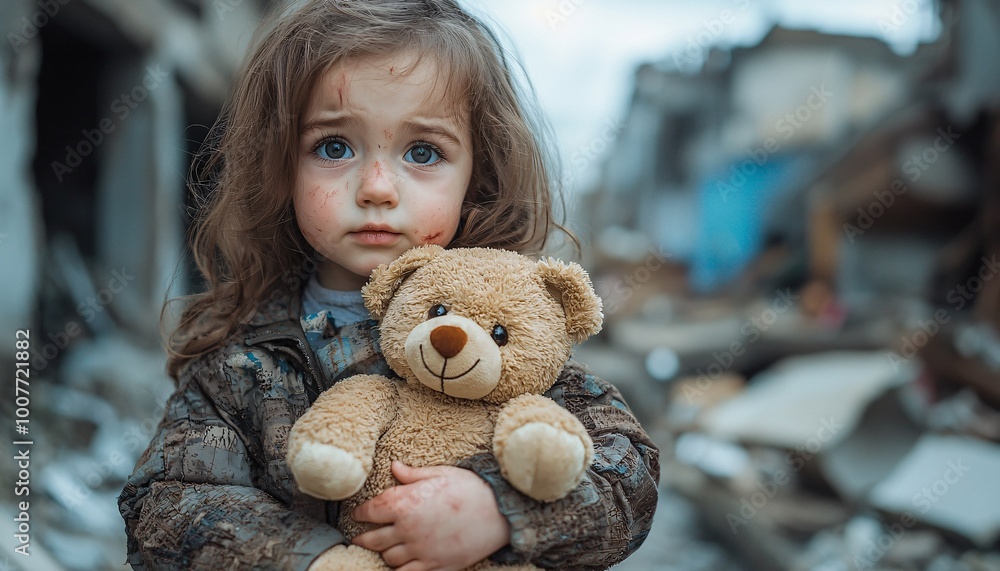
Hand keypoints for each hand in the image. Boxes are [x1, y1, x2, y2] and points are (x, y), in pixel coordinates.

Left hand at [351, 461, 509, 570]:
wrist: (500, 512)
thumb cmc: (471, 488)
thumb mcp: (440, 474)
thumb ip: (413, 475)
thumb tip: (394, 467)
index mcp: (405, 504)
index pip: (370, 511)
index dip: (359, 513)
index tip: (357, 515)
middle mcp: (408, 530)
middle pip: (374, 539)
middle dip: (363, 537)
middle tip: (359, 537)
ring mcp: (422, 551)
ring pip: (390, 559)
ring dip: (384, 553)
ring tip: (383, 549)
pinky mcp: (437, 566)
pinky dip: (401, 570)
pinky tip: (401, 564)